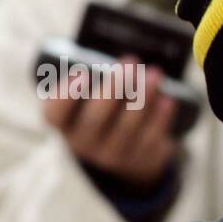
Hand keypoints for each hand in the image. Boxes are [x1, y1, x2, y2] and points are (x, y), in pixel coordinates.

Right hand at [44, 55, 178, 190]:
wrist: (131, 151)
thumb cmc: (108, 110)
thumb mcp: (96, 97)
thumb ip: (101, 80)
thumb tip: (126, 64)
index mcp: (66, 124)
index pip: (55, 115)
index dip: (66, 95)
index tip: (81, 73)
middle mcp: (85, 143)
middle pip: (95, 118)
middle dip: (114, 88)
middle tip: (131, 62)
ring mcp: (113, 155)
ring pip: (127, 128)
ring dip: (143, 98)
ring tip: (154, 74)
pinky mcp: (140, 159)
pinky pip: (151, 138)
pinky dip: (160, 117)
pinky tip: (167, 99)